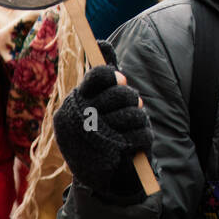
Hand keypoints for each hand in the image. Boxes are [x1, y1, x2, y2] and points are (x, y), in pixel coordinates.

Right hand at [53, 64, 152, 202]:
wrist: (96, 176)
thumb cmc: (97, 130)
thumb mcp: (94, 103)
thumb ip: (100, 76)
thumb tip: (102, 43)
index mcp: (74, 104)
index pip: (98, 75)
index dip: (114, 76)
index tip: (122, 81)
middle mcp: (80, 118)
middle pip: (122, 93)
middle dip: (132, 99)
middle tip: (133, 106)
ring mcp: (95, 137)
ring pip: (135, 113)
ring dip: (140, 119)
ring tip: (134, 124)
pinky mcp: (113, 154)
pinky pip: (142, 133)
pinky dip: (144, 136)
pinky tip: (137, 142)